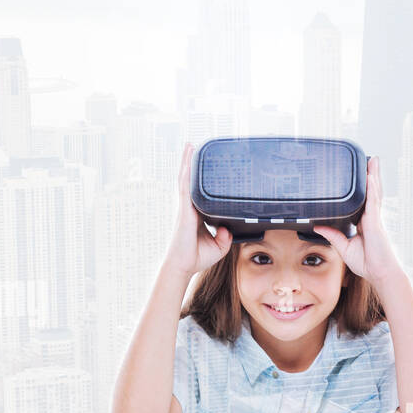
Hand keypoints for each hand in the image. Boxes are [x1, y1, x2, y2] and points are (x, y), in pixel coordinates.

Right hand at [163, 142, 231, 276]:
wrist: (183, 265)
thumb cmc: (196, 257)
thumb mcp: (219, 247)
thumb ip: (226, 236)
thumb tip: (228, 226)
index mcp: (197, 215)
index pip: (199, 193)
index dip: (199, 178)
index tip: (204, 165)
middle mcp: (190, 208)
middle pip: (189, 181)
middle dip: (190, 163)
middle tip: (193, 146)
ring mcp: (185, 208)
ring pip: (185, 181)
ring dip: (186, 163)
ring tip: (189, 146)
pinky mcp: (184, 211)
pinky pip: (185, 189)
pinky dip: (186, 176)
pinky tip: (187, 164)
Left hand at [313, 156, 403, 285]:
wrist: (380, 273)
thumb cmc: (368, 263)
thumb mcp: (344, 248)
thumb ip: (333, 235)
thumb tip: (318, 227)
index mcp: (366, 224)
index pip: (364, 201)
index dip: (365, 188)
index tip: (362, 176)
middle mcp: (372, 218)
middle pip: (372, 193)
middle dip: (372, 176)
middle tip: (371, 160)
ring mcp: (375, 219)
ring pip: (374, 193)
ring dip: (374, 176)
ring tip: (373, 161)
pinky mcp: (376, 223)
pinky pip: (373, 203)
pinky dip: (371, 189)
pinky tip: (370, 178)